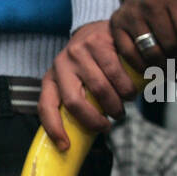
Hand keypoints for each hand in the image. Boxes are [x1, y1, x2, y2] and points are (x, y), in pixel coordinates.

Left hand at [38, 21, 136, 150]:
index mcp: (51, 79)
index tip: (65, 146)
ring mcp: (78, 52)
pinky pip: (116, 73)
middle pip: (74, 102)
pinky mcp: (97, 42)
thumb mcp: (75, 82)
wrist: (99, 29)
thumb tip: (79, 139)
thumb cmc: (88, 65)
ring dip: (115, 106)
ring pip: (99, 90)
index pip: (45, 107)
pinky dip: (126, 89)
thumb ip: (75, 101)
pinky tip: (130, 93)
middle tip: (107, 126)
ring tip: (121, 109)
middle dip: (93, 120)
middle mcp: (61, 65)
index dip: (54, 129)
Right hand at [110, 0, 176, 68]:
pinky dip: (142, 67)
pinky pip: (129, 54)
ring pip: (150, 52)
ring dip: (162, 67)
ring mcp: (131, 13)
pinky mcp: (116, 24)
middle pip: (170, 44)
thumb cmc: (170, 1)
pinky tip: (150, 70)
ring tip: (168, 71)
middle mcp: (151, 2)